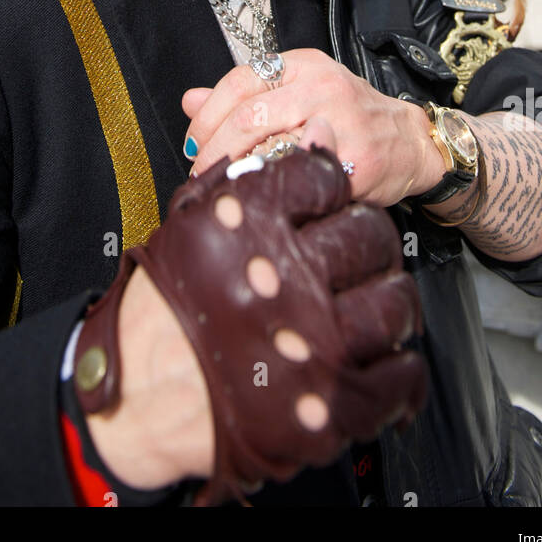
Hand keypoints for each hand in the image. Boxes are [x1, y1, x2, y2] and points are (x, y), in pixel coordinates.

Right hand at [87, 146, 427, 504]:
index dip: (335, 184)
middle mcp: (283, 278)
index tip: (336, 195)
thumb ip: (240, 174)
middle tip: (361, 249)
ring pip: (392, 301)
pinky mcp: (334, 404)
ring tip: (379, 301)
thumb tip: (308, 136)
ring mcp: (313, 342)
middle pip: (367, 235)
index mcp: (245, 226)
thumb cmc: (159, 314)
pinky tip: (388, 356)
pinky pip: (397, 375)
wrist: (140, 399)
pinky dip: (400, 364)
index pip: (323, 179)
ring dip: (392, 297)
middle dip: (368, 237)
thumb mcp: (188, 225)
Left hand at [182, 47, 445, 205]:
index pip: (240, 81)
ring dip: (238, 172)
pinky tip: (261, 197)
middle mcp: (322, 86)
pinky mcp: (356, 159)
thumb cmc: (348, 115)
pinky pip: (302, 176)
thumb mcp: (299, 91)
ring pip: (272, 146)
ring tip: (223, 187)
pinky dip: (275, 189)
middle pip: (249, 115)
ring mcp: (341, 121)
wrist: (409, 141)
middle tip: (201, 174)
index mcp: (303, 65)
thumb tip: (190, 100)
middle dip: (215, 150)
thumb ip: (246, 95)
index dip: (208, 116)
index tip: (193, 143)